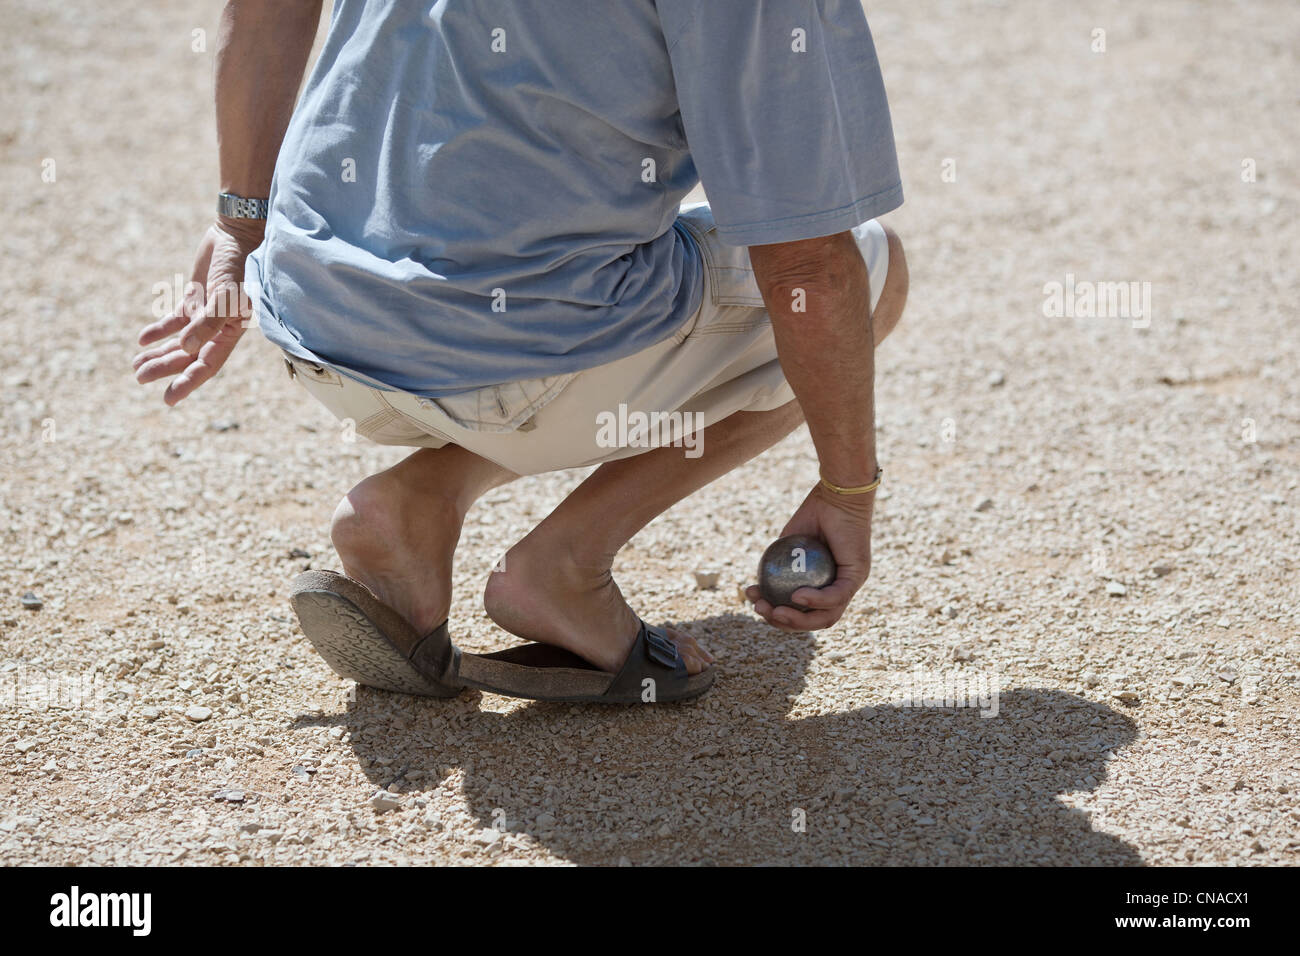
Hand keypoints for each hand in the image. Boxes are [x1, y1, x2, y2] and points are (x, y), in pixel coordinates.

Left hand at [133, 219, 261, 404]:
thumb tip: (185, 348)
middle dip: (164, 368)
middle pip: (188, 356)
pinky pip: (174, 320)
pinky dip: (159, 330)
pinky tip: (142, 340)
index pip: (207, 365)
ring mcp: (205, 314)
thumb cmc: (238, 266)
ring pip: (179, 341)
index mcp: (231, 333)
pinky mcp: (194, 299)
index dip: (188, 382)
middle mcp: (218, 328)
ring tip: (135, 366)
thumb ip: (208, 322)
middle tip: (139, 378)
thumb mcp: (226, 294)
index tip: (167, 399)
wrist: (236, 236)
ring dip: (159, 353)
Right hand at [746, 481, 874, 630]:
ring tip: (774, 611)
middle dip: (784, 623)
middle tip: (760, 610)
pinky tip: (796, 597)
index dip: (778, 615)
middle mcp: (841, 589)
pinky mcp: (858, 575)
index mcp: (825, 585)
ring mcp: (851, 584)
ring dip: (798, 620)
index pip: (803, 612)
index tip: (755, 603)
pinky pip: (837, 595)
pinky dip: (816, 600)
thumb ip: (779, 565)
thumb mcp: (789, 543)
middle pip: (814, 620)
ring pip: (827, 615)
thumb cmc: (814, 512)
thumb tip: (758, 588)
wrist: (837, 493)